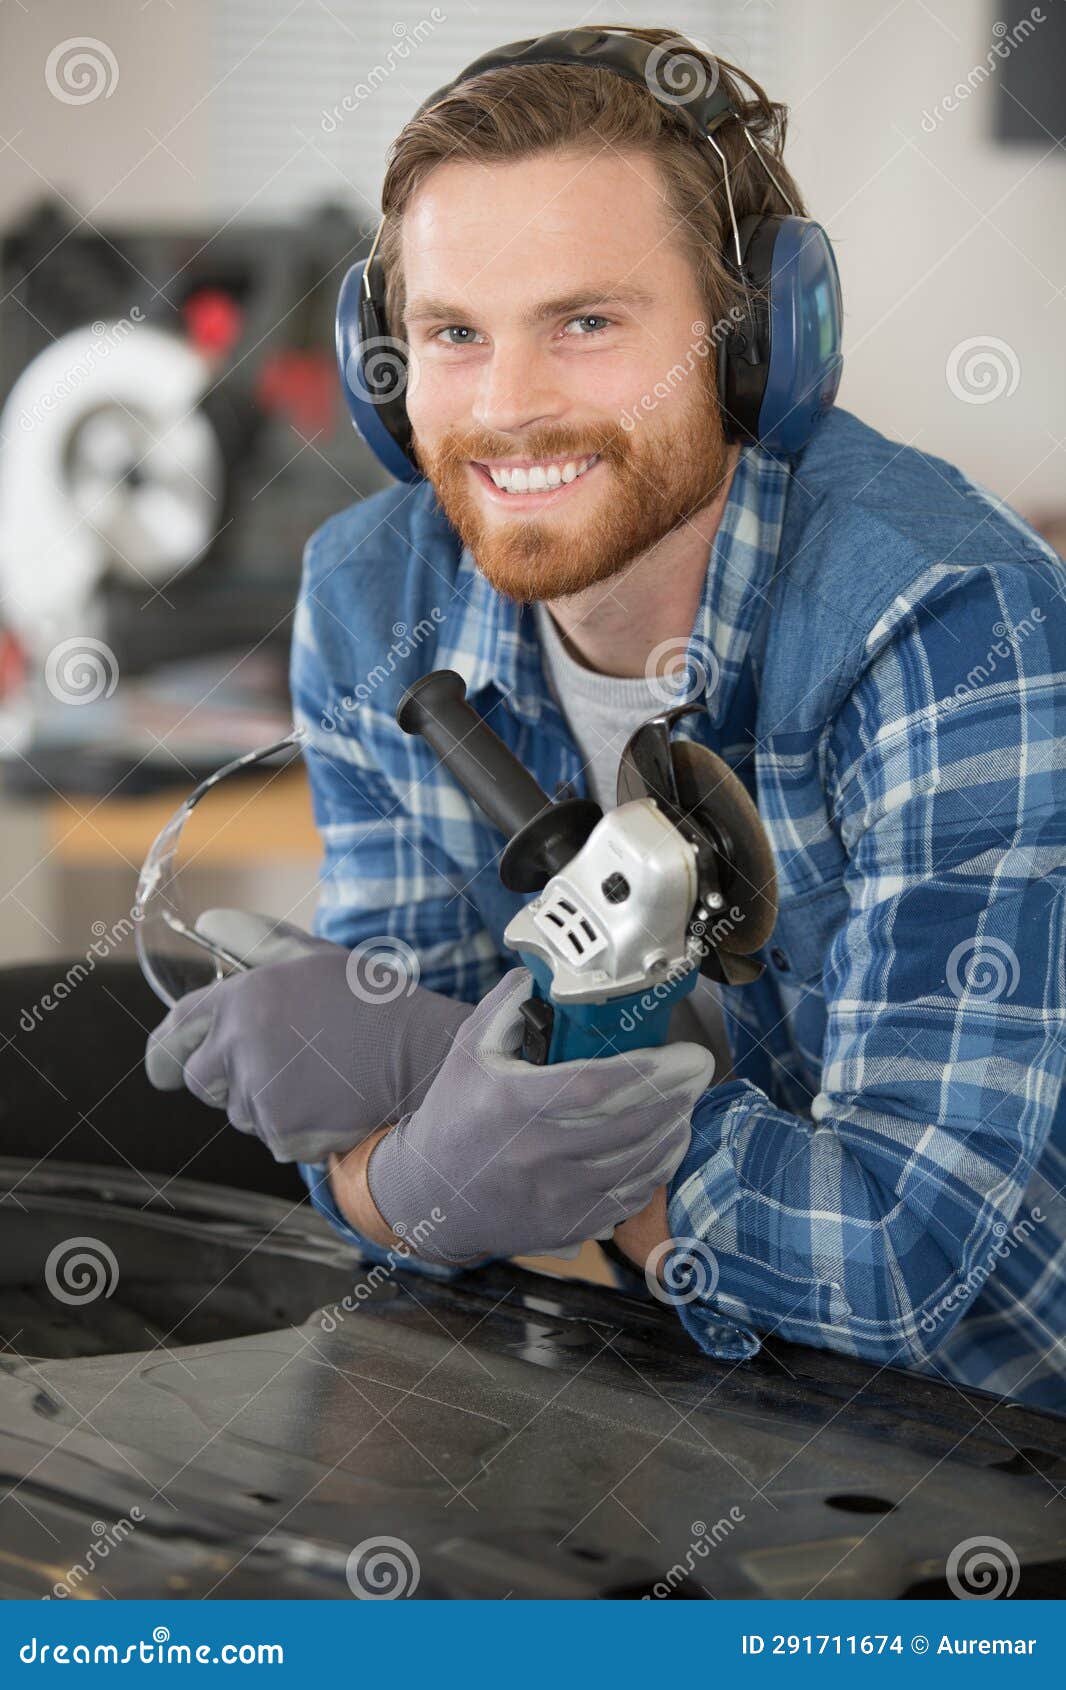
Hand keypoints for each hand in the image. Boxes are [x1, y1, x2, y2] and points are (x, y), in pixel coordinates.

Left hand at [144, 909, 472, 1163]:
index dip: (165, 1050)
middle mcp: (241, 1040)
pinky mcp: (280, 1129)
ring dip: (268, 1106)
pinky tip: (332, 1107)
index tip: (164, 1070)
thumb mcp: (314, 958)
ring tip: (321, 1081)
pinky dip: (296, 1132)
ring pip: (239, 1113)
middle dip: (227, 1082)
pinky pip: (271, 1139)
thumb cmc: (371, 1003)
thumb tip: (206, 923)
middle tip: (283, 1069)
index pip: (178, 1025)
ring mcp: (259, 1088)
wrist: (424, 1054)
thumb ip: (254, 941)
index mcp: (244, 995)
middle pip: (201, 1078)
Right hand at [365, 967, 714, 1263]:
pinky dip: (652, 1176)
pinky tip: (662, 1153)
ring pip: (636, 1167)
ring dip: (672, 1136)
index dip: (648, 1070)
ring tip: (686, 1110)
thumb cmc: (452, 1115)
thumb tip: (541, 973)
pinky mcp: (563, 1225)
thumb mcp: (468, 1050)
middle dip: (676, 1097)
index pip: (597, 1085)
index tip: (683, 1054)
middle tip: (699, 1073)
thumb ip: (505, 1006)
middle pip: (629, 1126)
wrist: (427, 1196)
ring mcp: (553, 1195)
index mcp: (514, 1103)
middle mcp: (537, 1153)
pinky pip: (624, 1203)